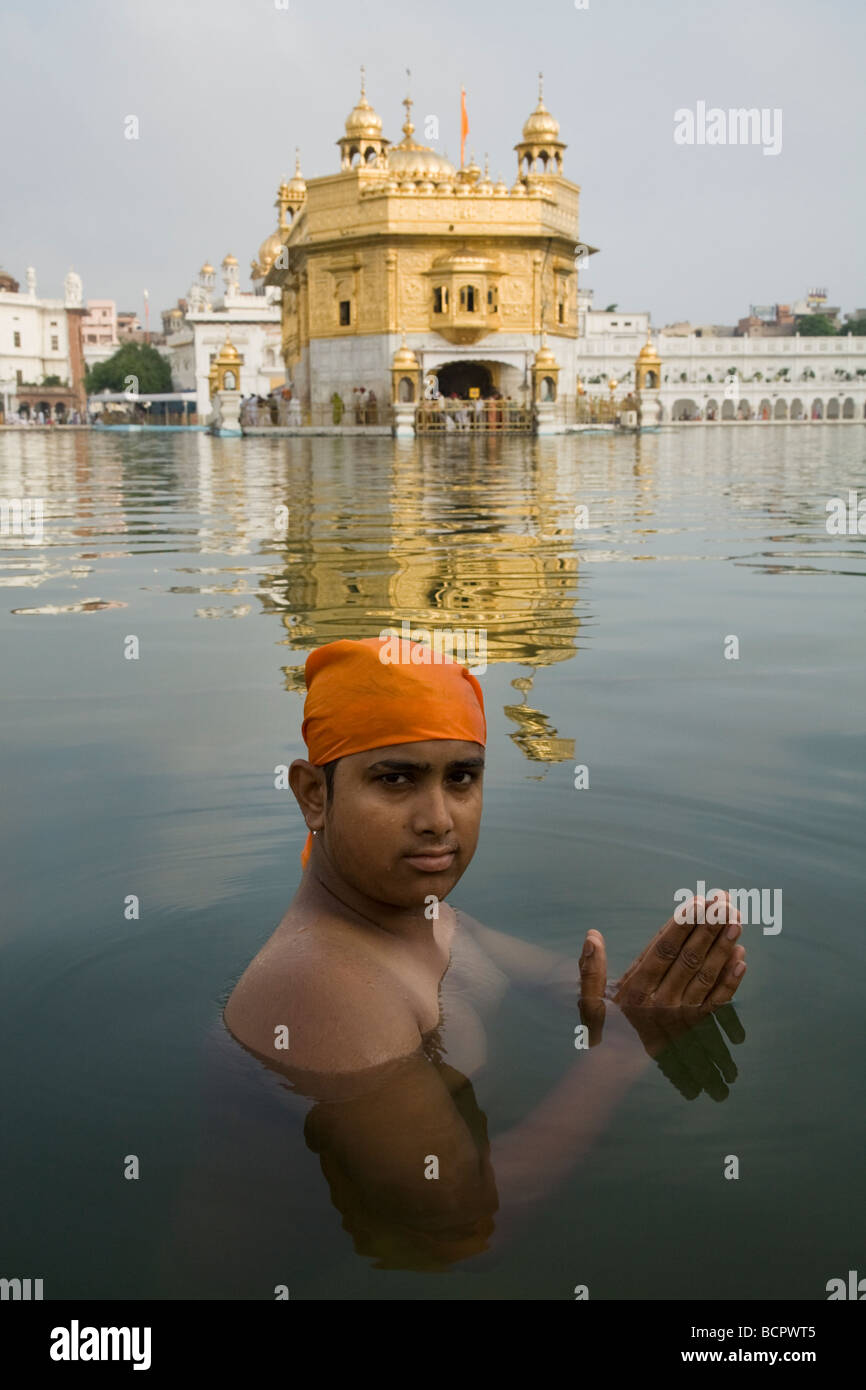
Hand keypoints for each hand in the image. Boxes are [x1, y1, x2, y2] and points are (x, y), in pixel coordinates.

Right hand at [576, 896, 747, 1098]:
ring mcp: (683, 1015)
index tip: (697, 902)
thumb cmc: (606, 1028)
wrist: (620, 1072)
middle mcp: (662, 1001)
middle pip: (690, 958)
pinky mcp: (697, 1026)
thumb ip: (591, 969)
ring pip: (707, 976)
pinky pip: (718, 1001)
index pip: (664, 950)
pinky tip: (742, 957)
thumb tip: (592, 936)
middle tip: (724, 902)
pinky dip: (731, 980)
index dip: (682, 925)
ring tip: (736, 921)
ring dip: (723, 948)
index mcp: (636, 989)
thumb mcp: (590, 1002)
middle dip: (708, 928)